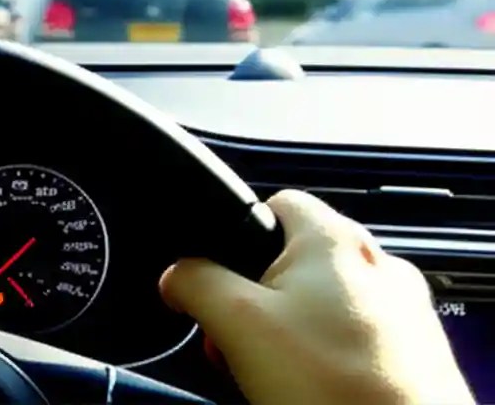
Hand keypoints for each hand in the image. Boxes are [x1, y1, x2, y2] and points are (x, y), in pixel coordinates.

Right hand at [160, 189, 472, 404]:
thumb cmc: (335, 387)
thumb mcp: (237, 323)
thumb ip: (196, 283)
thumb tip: (176, 274)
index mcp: (336, 241)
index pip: (276, 202)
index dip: (237, 236)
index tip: (220, 278)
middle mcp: (379, 264)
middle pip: (294, 261)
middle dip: (258, 299)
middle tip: (241, 340)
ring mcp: (403, 309)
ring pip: (324, 302)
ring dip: (290, 329)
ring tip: (276, 370)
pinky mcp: (412, 352)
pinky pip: (353, 336)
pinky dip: (326, 354)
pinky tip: (314, 385)